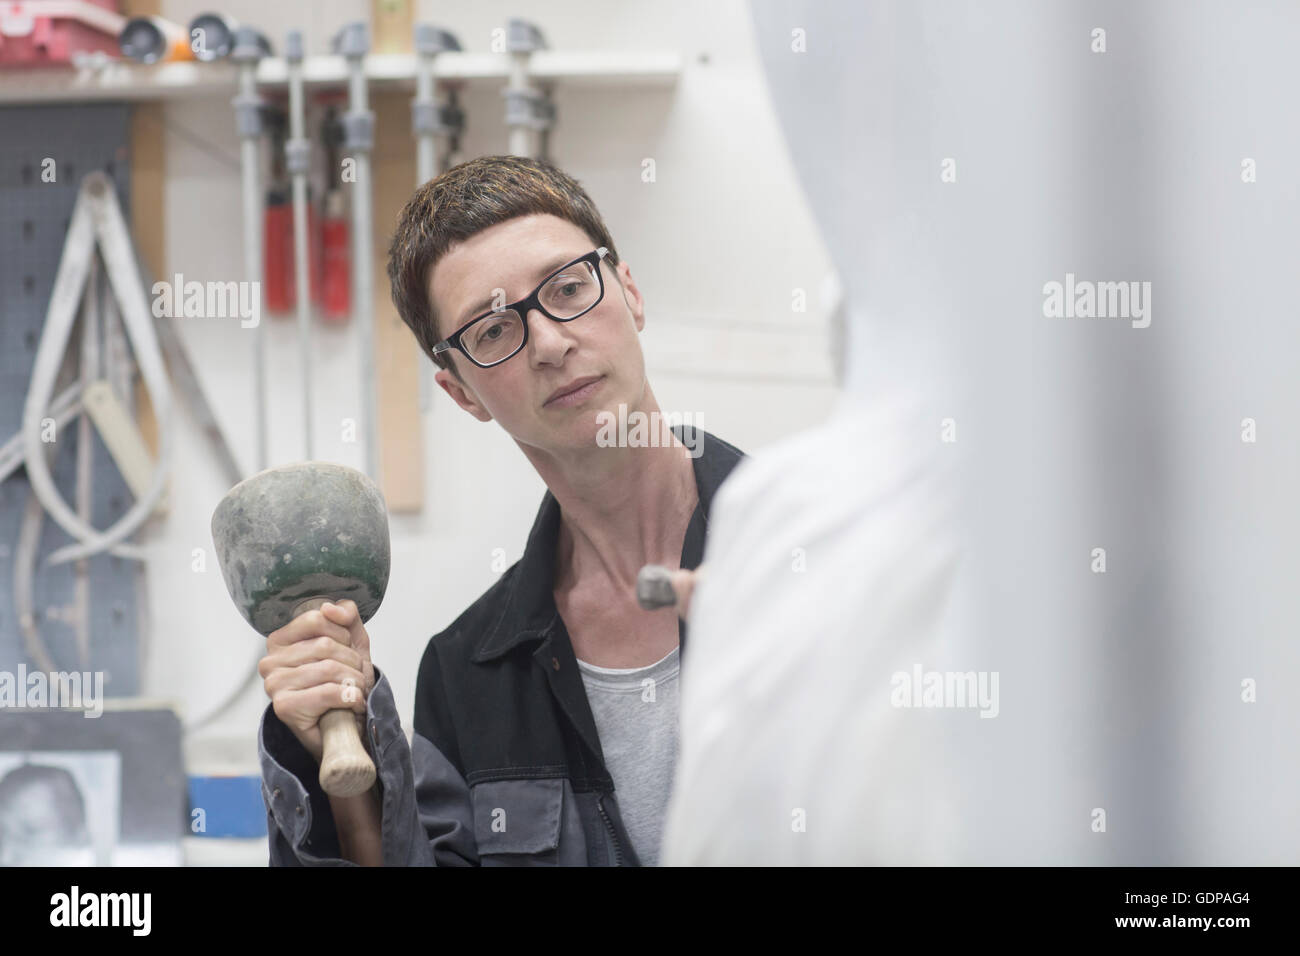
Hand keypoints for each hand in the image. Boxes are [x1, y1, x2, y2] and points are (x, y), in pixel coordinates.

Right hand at [259, 600, 374, 764]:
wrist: (346, 727)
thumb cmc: (343, 682)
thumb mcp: (351, 641)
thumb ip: (346, 616)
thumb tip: (330, 608)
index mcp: (281, 640)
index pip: (317, 619)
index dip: (343, 635)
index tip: (347, 652)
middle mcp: (270, 661)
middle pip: (325, 644)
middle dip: (352, 661)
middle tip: (354, 677)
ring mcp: (274, 685)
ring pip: (329, 668)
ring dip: (354, 681)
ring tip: (354, 691)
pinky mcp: (284, 707)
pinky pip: (328, 692)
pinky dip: (350, 698)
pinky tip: (351, 705)